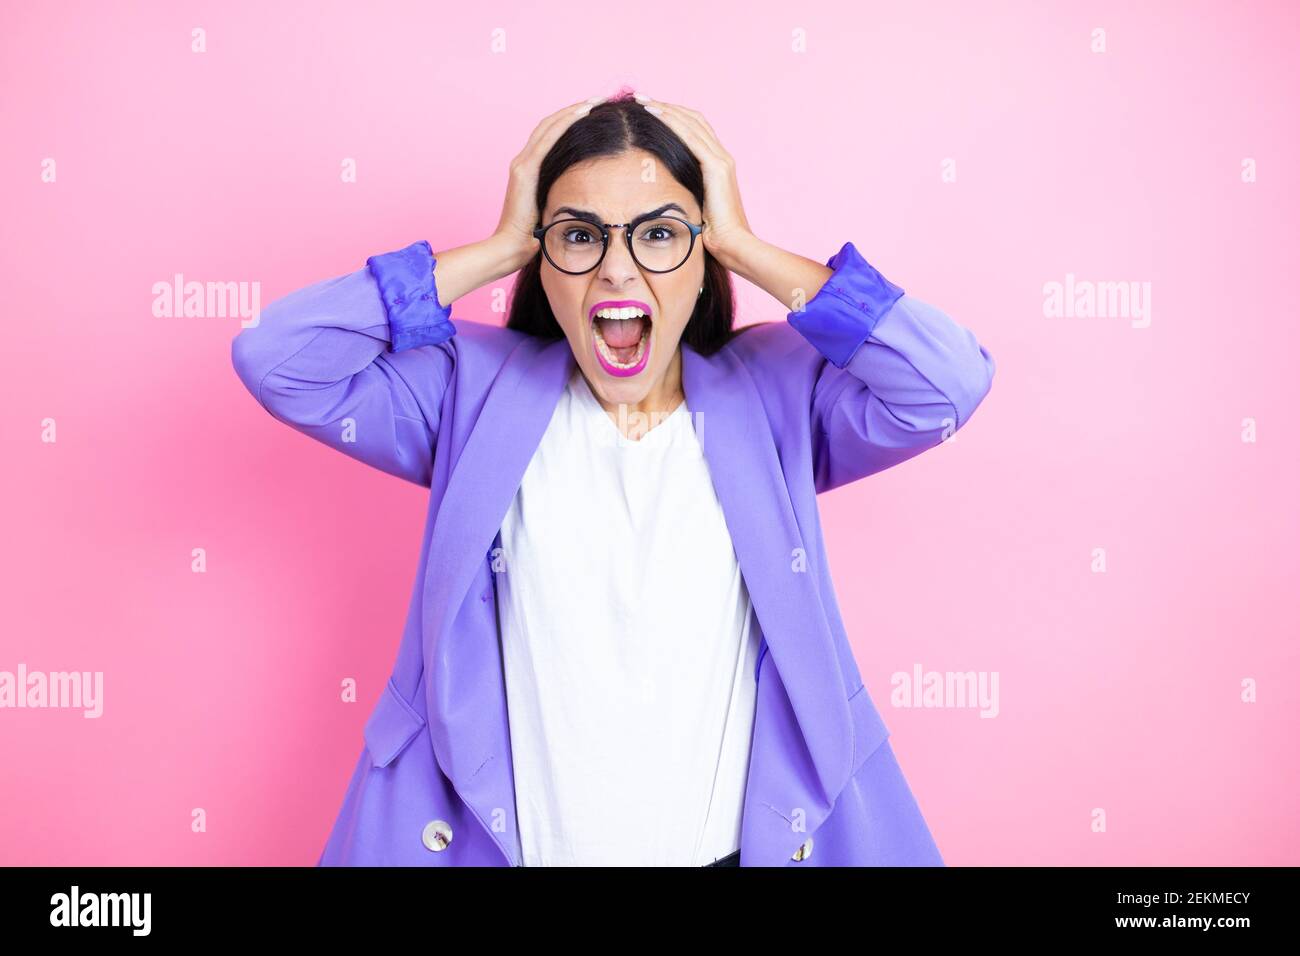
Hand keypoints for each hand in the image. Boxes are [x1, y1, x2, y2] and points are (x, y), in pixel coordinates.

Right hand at [493, 95, 608, 265]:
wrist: (512, 248)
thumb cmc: (535, 237)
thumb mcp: (553, 209)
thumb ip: (564, 195)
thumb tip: (589, 193)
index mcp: (529, 169)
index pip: (551, 136)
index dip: (571, 121)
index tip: (594, 113)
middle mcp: (523, 161)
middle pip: (551, 125)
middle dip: (575, 110)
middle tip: (599, 100)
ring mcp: (522, 164)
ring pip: (550, 126)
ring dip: (573, 111)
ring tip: (595, 101)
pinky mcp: (524, 170)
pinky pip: (548, 139)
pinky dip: (566, 122)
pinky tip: (583, 113)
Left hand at [632, 94, 754, 266]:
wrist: (732, 245)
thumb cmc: (712, 235)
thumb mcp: (694, 207)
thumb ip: (683, 193)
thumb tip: (660, 193)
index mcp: (718, 165)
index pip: (694, 130)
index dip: (672, 117)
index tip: (649, 111)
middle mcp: (722, 157)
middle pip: (692, 119)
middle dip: (666, 107)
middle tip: (641, 98)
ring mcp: (721, 160)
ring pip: (691, 123)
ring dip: (665, 110)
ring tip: (643, 101)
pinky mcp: (717, 168)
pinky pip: (691, 137)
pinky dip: (672, 122)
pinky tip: (654, 115)